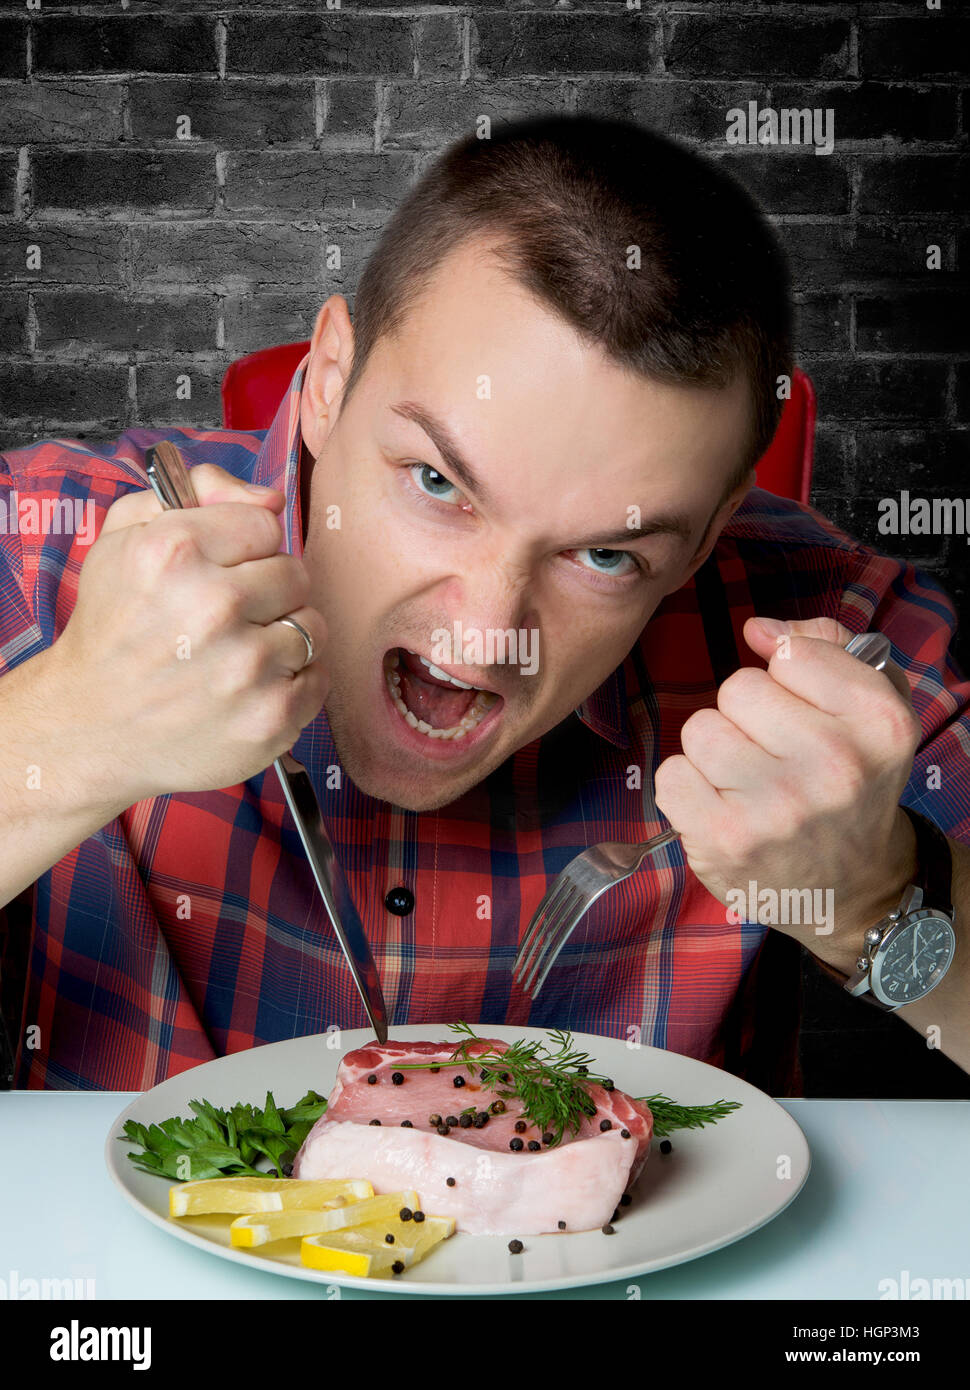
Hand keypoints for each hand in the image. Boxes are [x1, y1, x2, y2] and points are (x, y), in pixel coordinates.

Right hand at [48, 463, 328, 803]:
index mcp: (175, 552)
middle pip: (296, 573)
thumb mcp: (125, 537)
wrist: (90, 728)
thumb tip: (272, 499)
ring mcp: (246, 667)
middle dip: (268, 591)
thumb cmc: (113, 630)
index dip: (245, 548)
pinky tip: (247, 689)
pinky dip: (290, 684)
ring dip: (282, 638)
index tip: (220, 571)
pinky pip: (318, 678)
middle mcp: (213, 606)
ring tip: (235, 655)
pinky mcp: (271, 716)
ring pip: (313, 626)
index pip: (266, 523)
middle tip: (226, 618)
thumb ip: (197, 492)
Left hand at [653, 616, 921, 949]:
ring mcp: (778, 807)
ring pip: (699, 728)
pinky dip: (688, 788)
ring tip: (748, 781)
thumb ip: (823, 646)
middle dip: (747, 714)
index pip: (791, 654)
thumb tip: (758, 630)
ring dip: (714, 750)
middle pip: (738, 688)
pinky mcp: (726, 840)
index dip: (788, 679)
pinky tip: (722, 806)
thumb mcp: (870, 709)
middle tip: (774, 753)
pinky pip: (670, 774)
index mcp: (878, 723)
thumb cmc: (850, 784)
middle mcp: (835, 766)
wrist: (850, 886)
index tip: (805, 711)